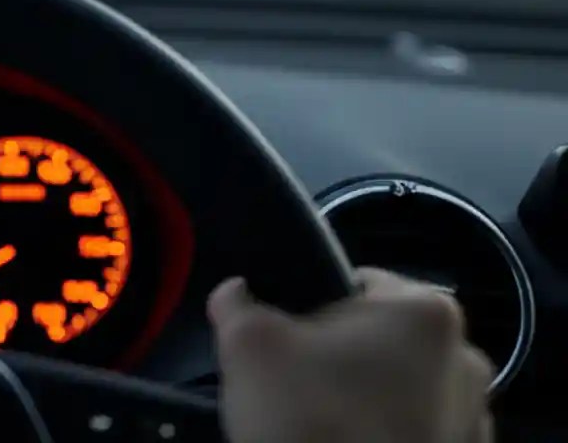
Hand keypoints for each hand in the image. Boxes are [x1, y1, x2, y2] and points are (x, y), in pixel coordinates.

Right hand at [209, 267, 493, 442]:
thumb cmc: (310, 422)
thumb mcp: (248, 346)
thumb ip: (237, 303)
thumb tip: (234, 292)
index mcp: (426, 310)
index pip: (356, 282)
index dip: (310, 307)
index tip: (287, 343)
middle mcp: (465, 359)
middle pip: (380, 339)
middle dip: (339, 358)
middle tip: (297, 387)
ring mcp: (474, 419)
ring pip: (398, 391)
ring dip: (364, 402)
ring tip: (321, 428)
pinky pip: (414, 434)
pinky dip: (383, 438)